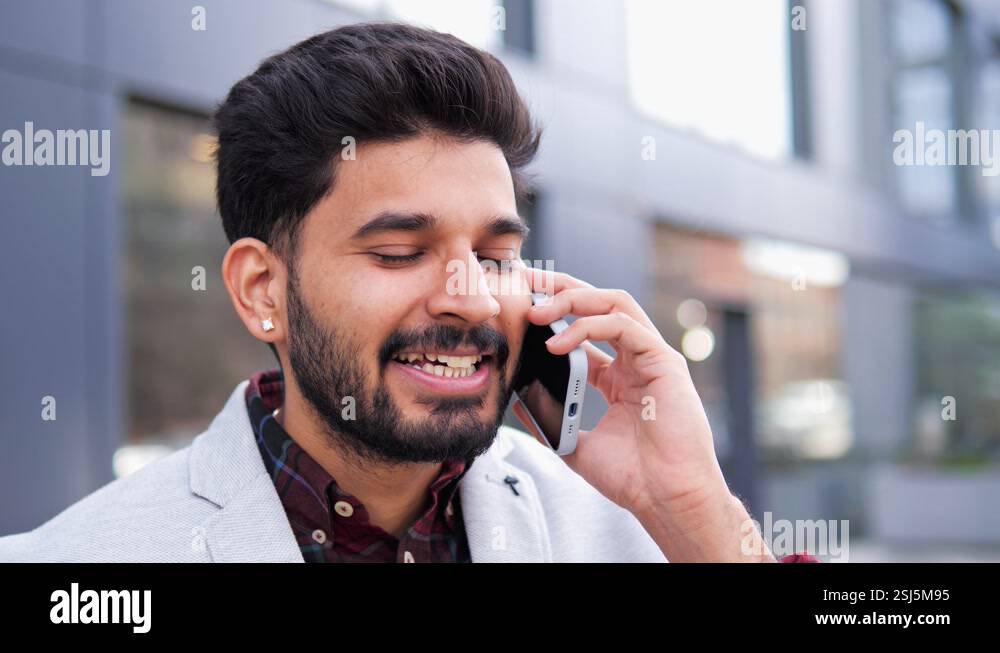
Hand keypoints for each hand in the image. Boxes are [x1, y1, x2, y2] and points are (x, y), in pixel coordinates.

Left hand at [522, 267, 769, 560]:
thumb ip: (551, 420)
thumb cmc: (632, 477)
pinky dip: (587, 327)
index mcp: (617, 377)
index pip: (584, 327)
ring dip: (571, 300)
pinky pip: (623, 325)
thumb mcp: (575, 444)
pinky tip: (558, 344)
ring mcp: (652, 357)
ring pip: (613, 303)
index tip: (520, 303)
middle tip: (525, 283)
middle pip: (599, 303)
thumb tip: (518, 401)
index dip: (554, 311)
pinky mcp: (664, 360)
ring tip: (536, 312)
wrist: (666, 498)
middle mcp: (636, 360)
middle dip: (560, 288)